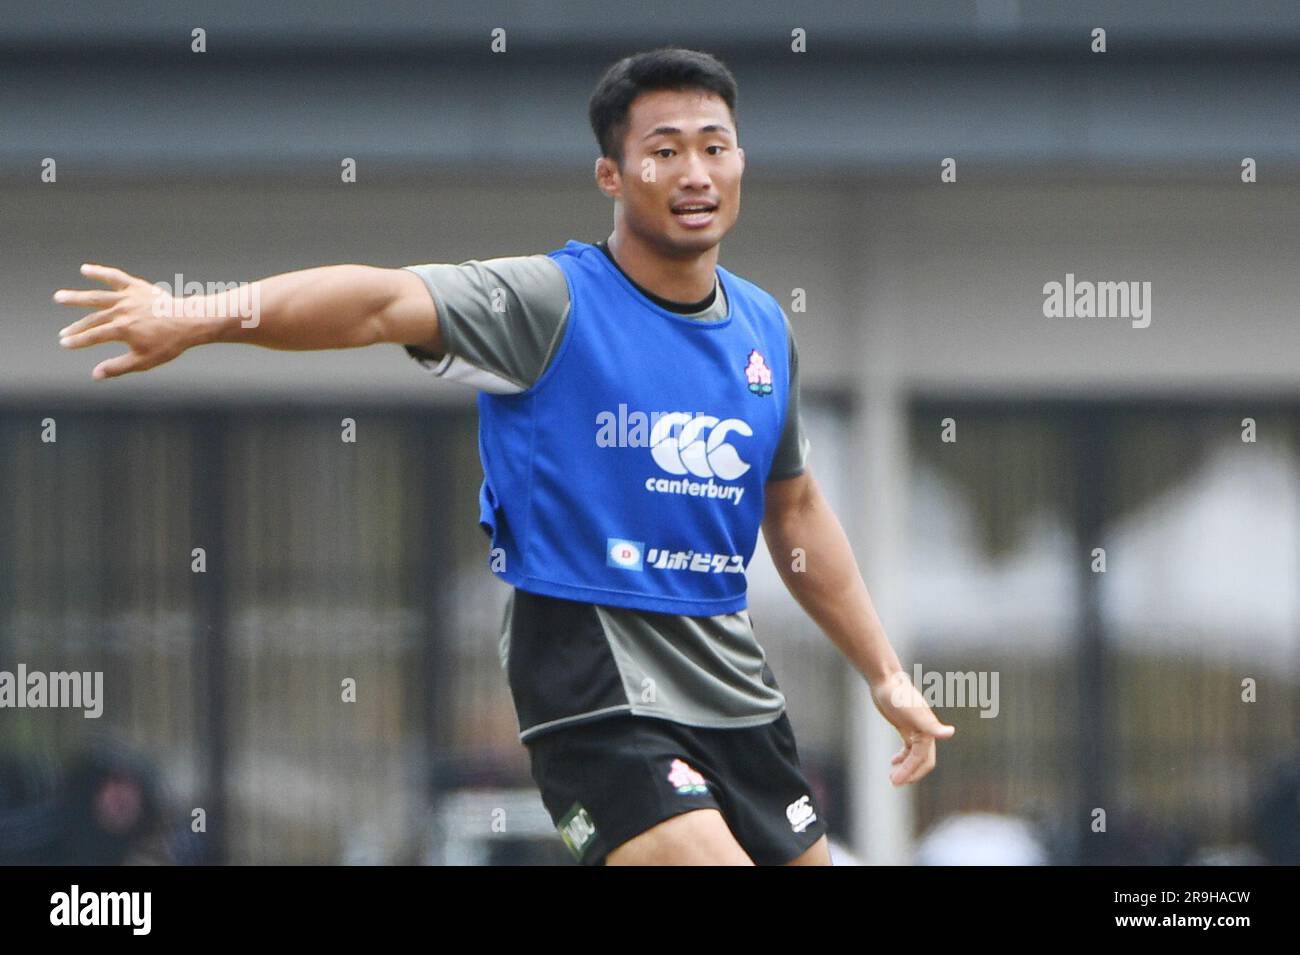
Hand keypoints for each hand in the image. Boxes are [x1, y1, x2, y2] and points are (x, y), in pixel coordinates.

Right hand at [55, 264, 195, 379]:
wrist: (189, 321)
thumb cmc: (169, 343)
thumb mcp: (144, 360)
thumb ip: (118, 367)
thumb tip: (95, 375)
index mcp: (122, 329)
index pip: (93, 336)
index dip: (78, 341)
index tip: (65, 344)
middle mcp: (121, 311)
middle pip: (92, 319)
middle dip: (77, 327)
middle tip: (63, 333)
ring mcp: (128, 297)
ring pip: (97, 296)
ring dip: (77, 297)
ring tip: (59, 297)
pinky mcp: (136, 287)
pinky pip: (115, 277)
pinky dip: (100, 272)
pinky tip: (85, 269)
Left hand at [870, 670, 956, 785]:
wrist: (886, 680)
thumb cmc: (898, 695)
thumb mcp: (913, 712)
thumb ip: (931, 724)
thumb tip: (950, 733)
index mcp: (928, 732)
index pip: (922, 759)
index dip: (910, 772)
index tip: (894, 781)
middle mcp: (925, 732)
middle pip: (922, 761)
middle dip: (910, 773)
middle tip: (893, 782)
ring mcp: (915, 729)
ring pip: (915, 756)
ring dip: (906, 768)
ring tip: (892, 778)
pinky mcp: (906, 726)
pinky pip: (908, 747)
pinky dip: (903, 757)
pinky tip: (893, 762)